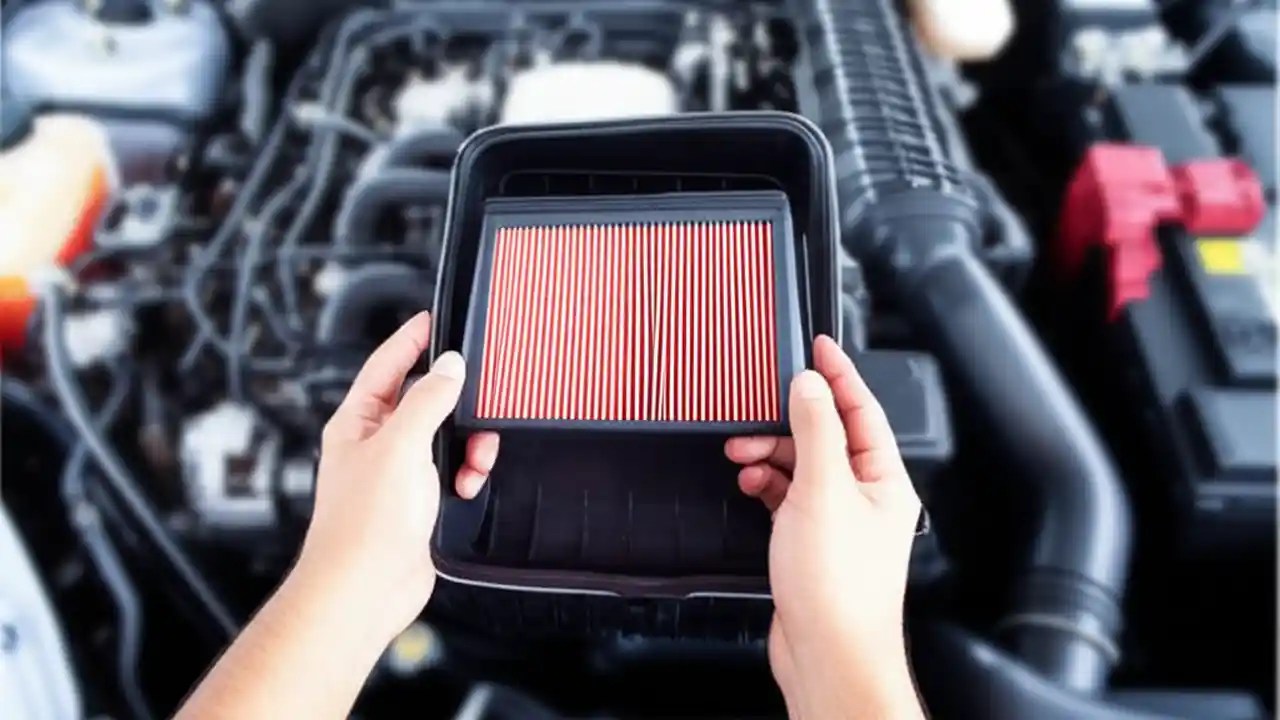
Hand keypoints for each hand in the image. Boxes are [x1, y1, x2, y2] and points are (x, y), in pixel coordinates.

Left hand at [294, 312, 498, 641]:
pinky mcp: (418, 504)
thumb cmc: (363, 523)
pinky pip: (452, 474)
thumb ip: (429, 399)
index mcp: (356, 423)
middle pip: (423, 403)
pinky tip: (466, 487)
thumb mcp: (400, 444)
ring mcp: (397, 476)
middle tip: (477, 400)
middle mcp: (374, 446)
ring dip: (467, 445)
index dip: (409, 340)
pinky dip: (466, 476)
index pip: (384, 366)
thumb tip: (450, 366)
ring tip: (474, 459)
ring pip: (444, 440)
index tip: (432, 318)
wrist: (364, 589)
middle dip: (455, 405)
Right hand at [725, 336, 924, 719]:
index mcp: (884, 480)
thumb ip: (815, 431)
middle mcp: (866, 498)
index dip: (839, 374)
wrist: (827, 654)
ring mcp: (838, 522)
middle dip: (787, 422)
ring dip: (771, 456)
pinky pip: (787, 498)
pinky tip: (751, 486)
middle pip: (826, 437)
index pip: (862, 410)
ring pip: (802, 468)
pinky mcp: (811, 543)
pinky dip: (767, 487)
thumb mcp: (822, 491)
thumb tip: (810, 384)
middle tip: (754, 413)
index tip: (818, 345)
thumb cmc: (839, 588)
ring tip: (743, 456)